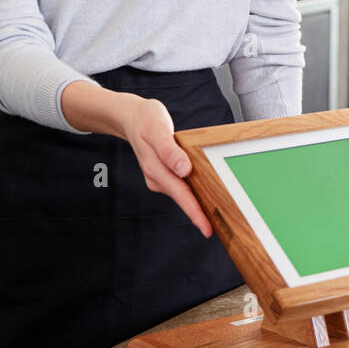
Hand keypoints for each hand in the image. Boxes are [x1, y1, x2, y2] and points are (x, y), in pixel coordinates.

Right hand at [118, 97, 212, 236]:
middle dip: (198, 215)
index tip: (207, 228)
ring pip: (181, 193)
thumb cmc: (146, 121)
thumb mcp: (158, 129)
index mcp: (156, 168)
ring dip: (195, 205)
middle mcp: (157, 176)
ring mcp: (159, 176)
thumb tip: (184, 170)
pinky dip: (190, 192)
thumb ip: (170, 151)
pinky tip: (201, 195)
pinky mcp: (162, 174)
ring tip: (213, 217)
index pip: (180, 194)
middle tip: (216, 229)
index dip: (195, 212)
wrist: (131, 118)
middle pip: (182, 198)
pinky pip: (179, 186)